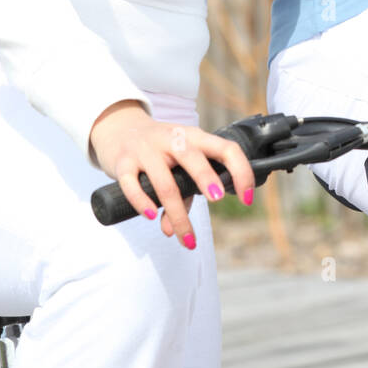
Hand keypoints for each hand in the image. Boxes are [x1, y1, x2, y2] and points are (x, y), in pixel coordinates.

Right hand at [89, 100, 255, 246]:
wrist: (119, 129)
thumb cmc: (158, 151)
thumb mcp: (176, 163)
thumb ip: (182, 194)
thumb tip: (172, 230)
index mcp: (194, 137)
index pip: (225, 148)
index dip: (240, 172)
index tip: (248, 199)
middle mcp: (171, 139)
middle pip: (191, 157)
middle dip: (206, 177)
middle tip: (216, 199)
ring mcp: (145, 149)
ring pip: (164, 182)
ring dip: (177, 213)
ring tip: (187, 237)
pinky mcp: (123, 162)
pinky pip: (132, 184)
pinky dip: (142, 203)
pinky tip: (152, 217)